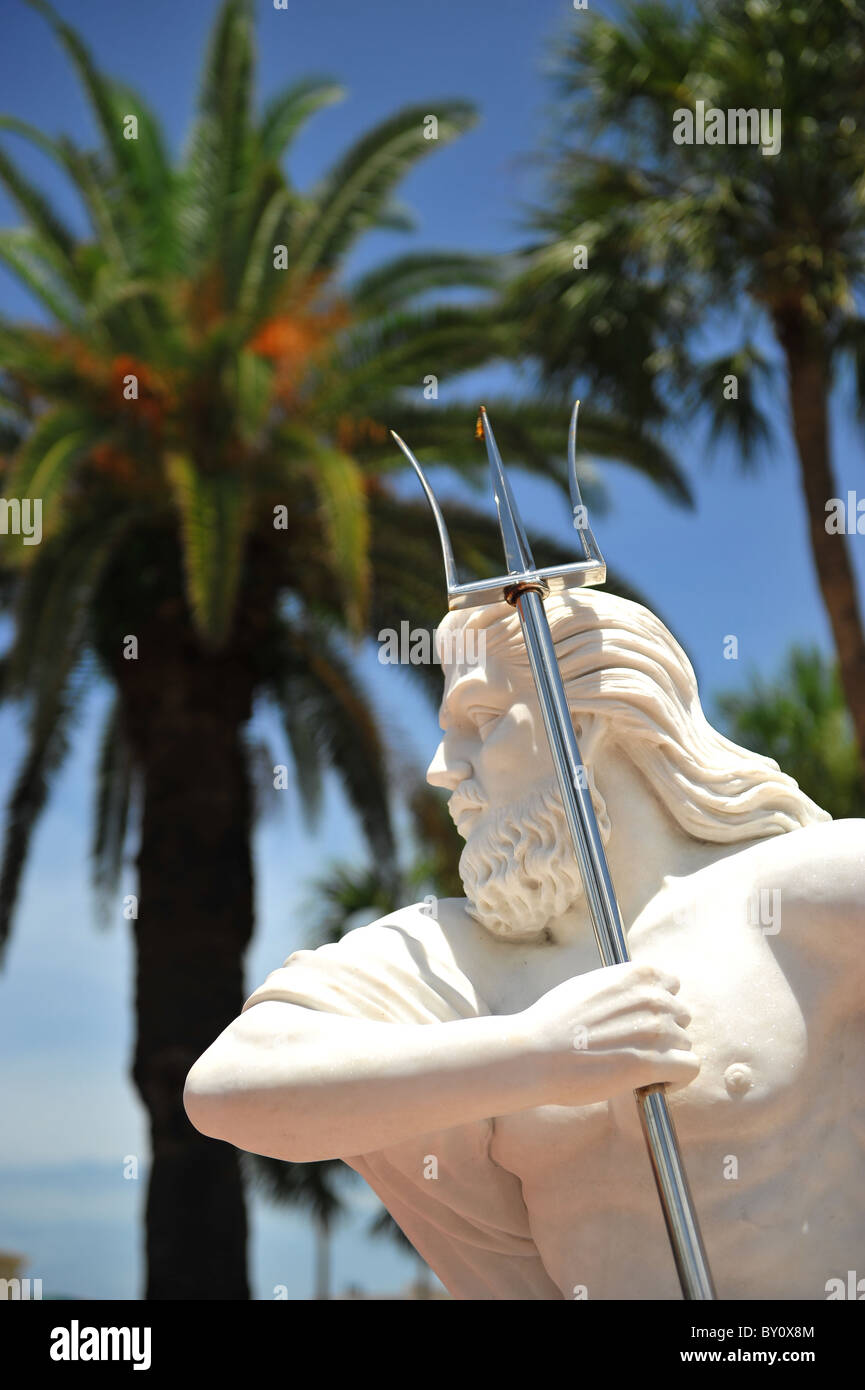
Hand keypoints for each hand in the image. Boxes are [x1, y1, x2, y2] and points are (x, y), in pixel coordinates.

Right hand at [520, 962, 698, 1106]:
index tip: (643, 1020)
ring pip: (684, 1043)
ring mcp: (657, 1030)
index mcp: (637, 974)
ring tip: (639, 1068)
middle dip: (664, 1032)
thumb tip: (633, 996)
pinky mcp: (654, 1063)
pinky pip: (690, 1068)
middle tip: (636, 1048)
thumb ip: (620, 988)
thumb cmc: (554, 1022)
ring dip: (667, 1056)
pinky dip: (678, 1077)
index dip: (659, 1004)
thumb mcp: (589, 985)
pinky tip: (656, 1082)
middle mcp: (653, 998)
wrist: (536, 1053)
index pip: (672, 984)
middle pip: (680, 1016)